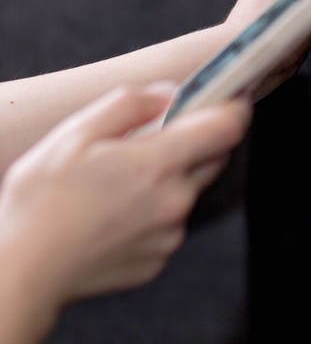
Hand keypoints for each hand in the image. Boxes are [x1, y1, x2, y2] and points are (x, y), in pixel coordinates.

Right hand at [0, 85, 250, 335]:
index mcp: (158, 164)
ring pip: (189, 189)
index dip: (235, 105)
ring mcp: (169, 235)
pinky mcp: (158, 259)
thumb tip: (169, 94)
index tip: (231, 94)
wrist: (22, 271)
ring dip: (171, 176)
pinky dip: (155, 208)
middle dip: (197, 138)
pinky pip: (170, 221)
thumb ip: (131, 102)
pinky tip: (116, 208)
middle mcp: (174, 202)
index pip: (227, 128)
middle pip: (215, 156)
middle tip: (158, 133)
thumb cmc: (42, 199)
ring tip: (121, 177)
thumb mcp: (77, 131)